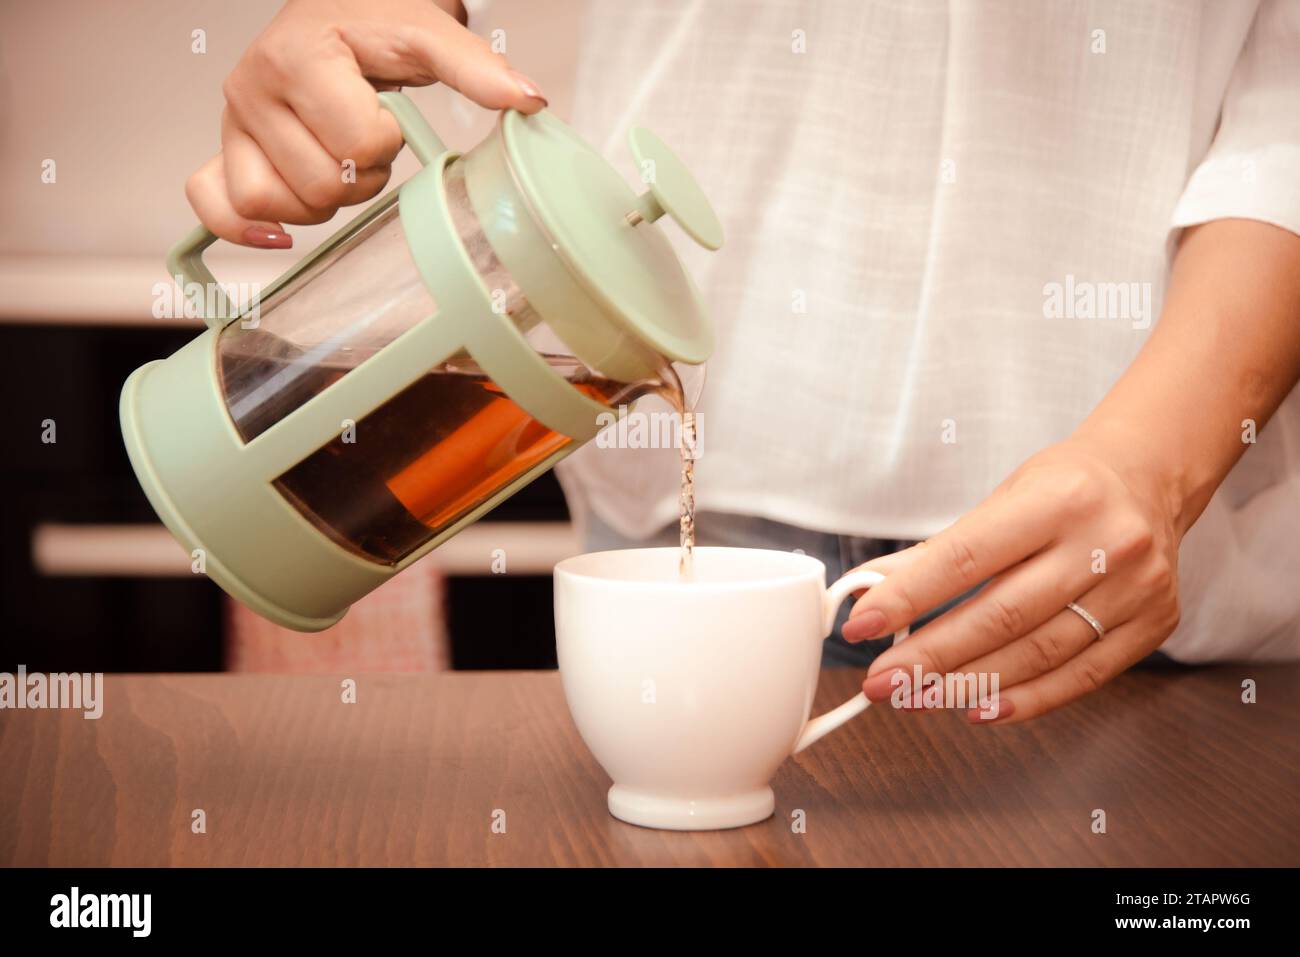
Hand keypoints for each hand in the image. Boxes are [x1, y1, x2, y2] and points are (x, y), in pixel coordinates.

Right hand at [186, 0, 547, 247]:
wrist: (337, 4)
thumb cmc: (373, 20)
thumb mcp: (428, 33)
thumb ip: (476, 69)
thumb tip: (527, 100)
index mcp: (298, 56)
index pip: (356, 144)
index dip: (385, 143)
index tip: (387, 116)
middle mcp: (252, 87)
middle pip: (321, 185)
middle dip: (359, 175)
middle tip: (364, 139)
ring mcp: (232, 122)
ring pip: (275, 206)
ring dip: (320, 200)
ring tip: (335, 159)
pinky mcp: (222, 148)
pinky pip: (214, 206)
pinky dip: (244, 227)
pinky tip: (281, 231)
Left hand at [843, 437, 1182, 723]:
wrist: (1151, 479)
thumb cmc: (1064, 487)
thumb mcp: (1002, 499)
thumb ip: (938, 551)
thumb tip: (871, 592)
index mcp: (1058, 499)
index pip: (965, 558)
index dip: (908, 597)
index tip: (860, 626)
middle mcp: (1104, 544)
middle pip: (1000, 615)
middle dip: (930, 656)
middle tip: (881, 681)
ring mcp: (1135, 588)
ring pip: (1037, 653)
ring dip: (967, 684)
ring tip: (916, 697)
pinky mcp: (1152, 625)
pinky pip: (1080, 677)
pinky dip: (1025, 699)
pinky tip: (979, 709)